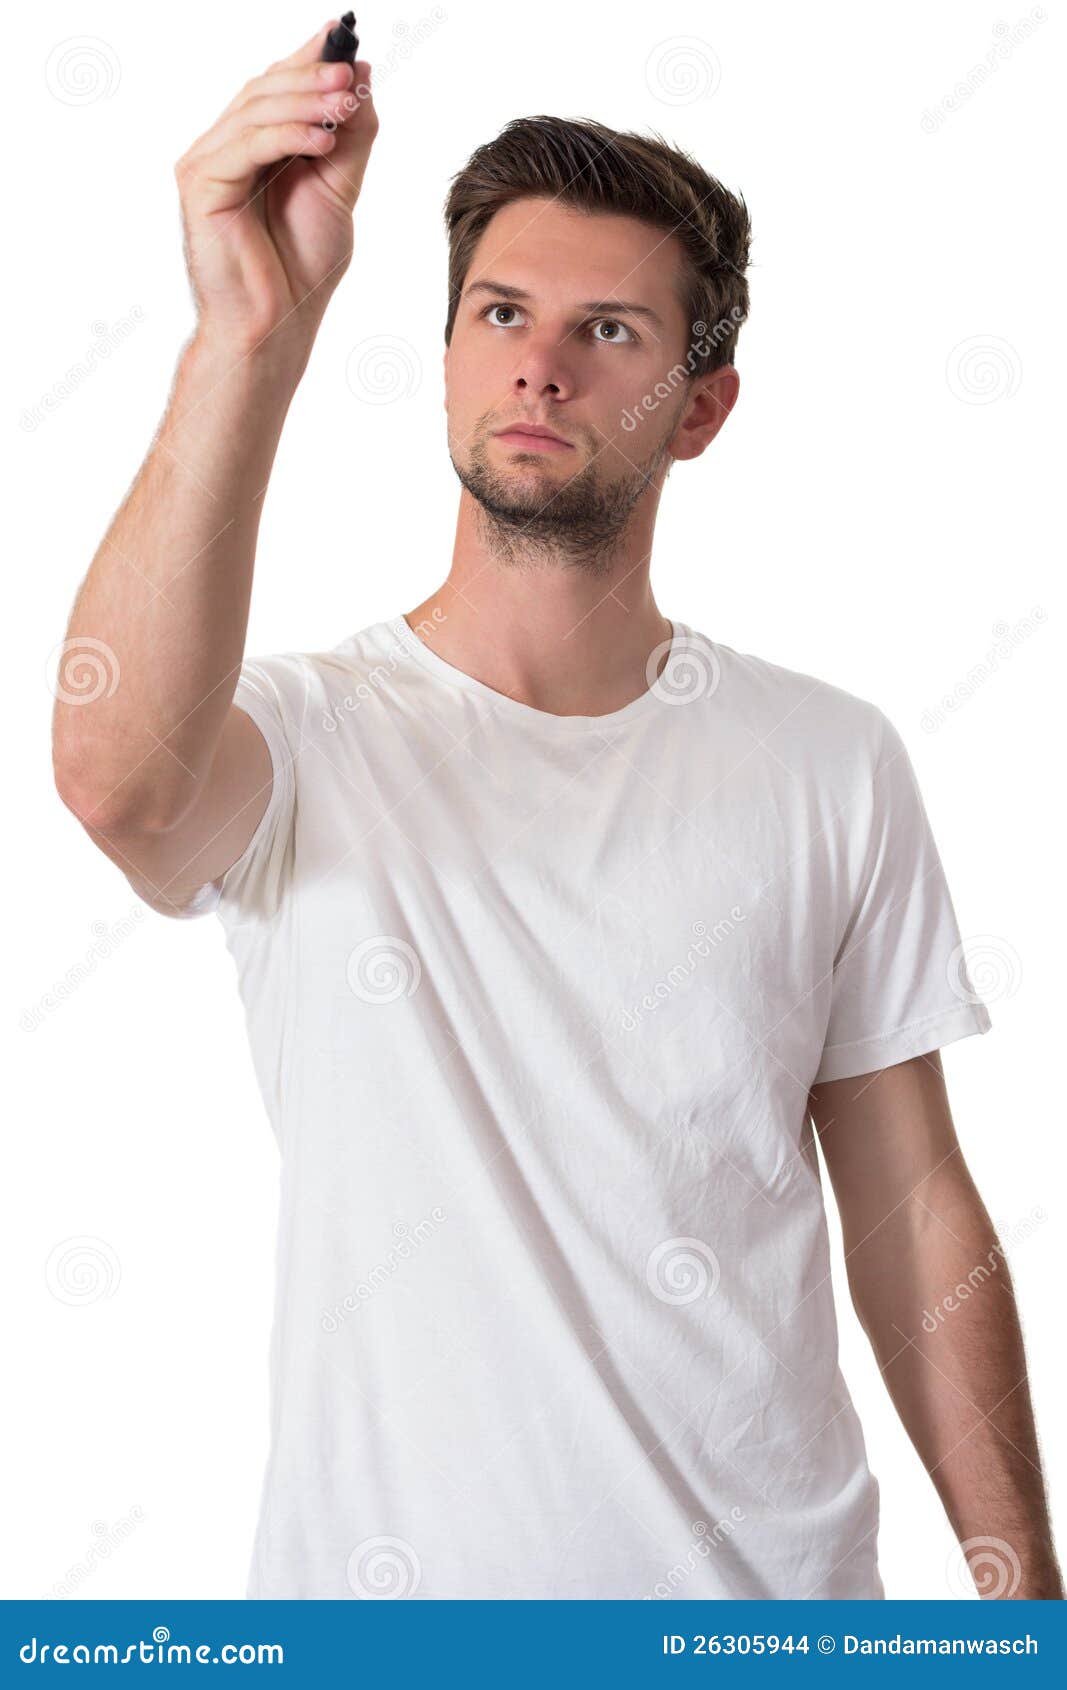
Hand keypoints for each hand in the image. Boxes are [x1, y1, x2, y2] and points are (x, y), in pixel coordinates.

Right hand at [174, 18, 377, 360]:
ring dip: (306, 101)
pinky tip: (322, 140)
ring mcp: (207, 163)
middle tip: (352, 74)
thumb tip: (363, 74)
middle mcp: (226, 147)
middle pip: (265, 89)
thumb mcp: (339, 189)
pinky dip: (287, 136)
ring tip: (347, 101)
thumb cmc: (301, 269)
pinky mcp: (200, 184)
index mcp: (256, 146)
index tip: (345, 35)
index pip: (279, 86)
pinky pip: (247, 145)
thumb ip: (349, 136)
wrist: (275, 326)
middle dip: (312, 76)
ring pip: (256, 111)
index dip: (310, 57)